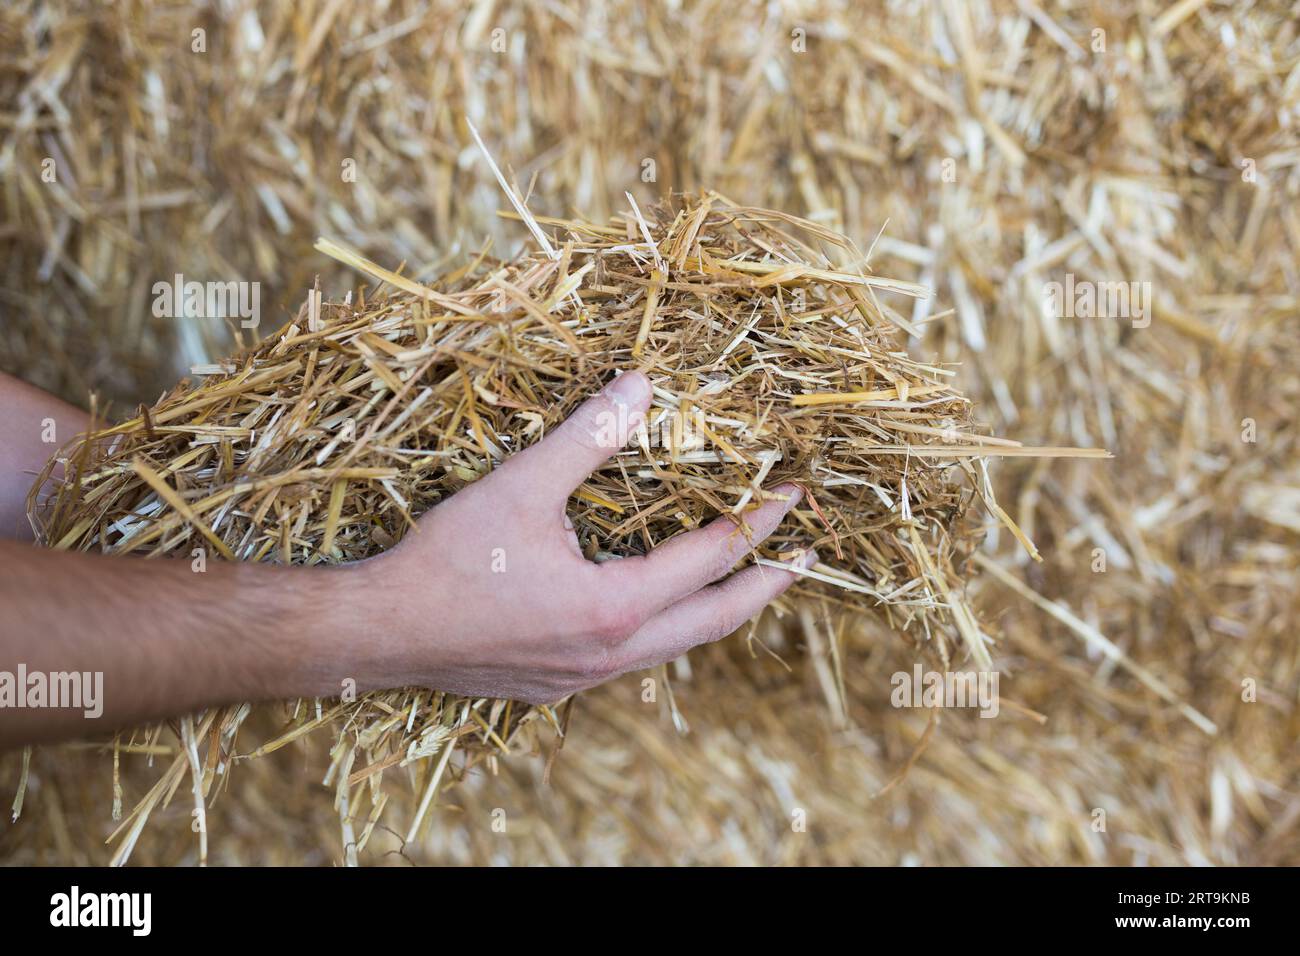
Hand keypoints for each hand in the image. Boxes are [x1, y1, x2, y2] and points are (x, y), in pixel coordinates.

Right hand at [347, 371, 814, 703]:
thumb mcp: (521, 487)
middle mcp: (611, 654)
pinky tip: (655, 612)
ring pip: (676, 647)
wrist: (378, 634)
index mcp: (615, 606)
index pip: (709, 558)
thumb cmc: (447, 561)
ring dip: (716, 612)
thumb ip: (589, 437)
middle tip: (803, 559)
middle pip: (715, 621)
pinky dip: (666, 630)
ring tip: (743, 583)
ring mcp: (584, 679)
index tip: (791, 496)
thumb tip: (641, 386)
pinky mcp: (555, 687)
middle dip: (764, 585)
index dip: (756, 522)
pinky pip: (634, 660)